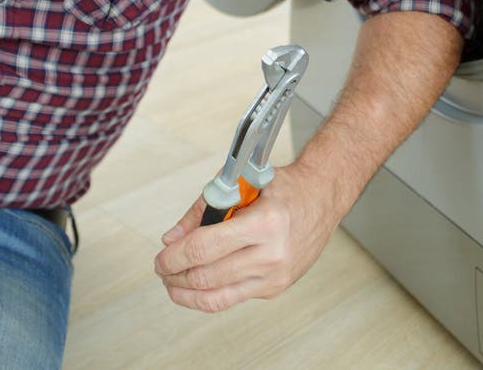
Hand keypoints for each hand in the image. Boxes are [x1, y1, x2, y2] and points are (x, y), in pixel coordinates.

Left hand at [154, 164, 337, 312]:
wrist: (321, 197)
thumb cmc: (282, 187)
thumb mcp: (240, 184)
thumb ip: (202, 210)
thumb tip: (171, 238)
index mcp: (264, 223)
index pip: (205, 248)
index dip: (174, 256)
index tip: (160, 256)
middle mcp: (272, 254)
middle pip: (207, 275)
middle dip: (175, 274)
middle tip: (162, 267)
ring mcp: (275, 276)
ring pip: (217, 295)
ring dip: (187, 291)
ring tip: (172, 282)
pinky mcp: (276, 287)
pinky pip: (232, 298)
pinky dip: (208, 295)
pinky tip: (195, 287)